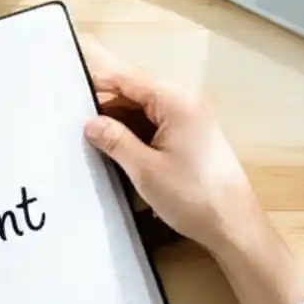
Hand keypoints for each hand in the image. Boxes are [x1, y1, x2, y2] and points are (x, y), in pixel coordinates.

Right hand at [79, 38, 303, 303]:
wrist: (234, 225)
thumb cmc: (194, 196)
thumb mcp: (145, 170)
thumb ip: (115, 141)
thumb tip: (90, 123)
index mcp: (176, 101)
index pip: (128, 78)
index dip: (98, 79)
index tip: (69, 85)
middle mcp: (185, 102)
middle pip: (136, 91)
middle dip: (105, 103)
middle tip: (73, 117)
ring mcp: (190, 119)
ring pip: (144, 109)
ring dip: (119, 120)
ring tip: (89, 135)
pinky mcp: (191, 136)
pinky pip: (155, 124)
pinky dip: (134, 132)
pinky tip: (115, 147)